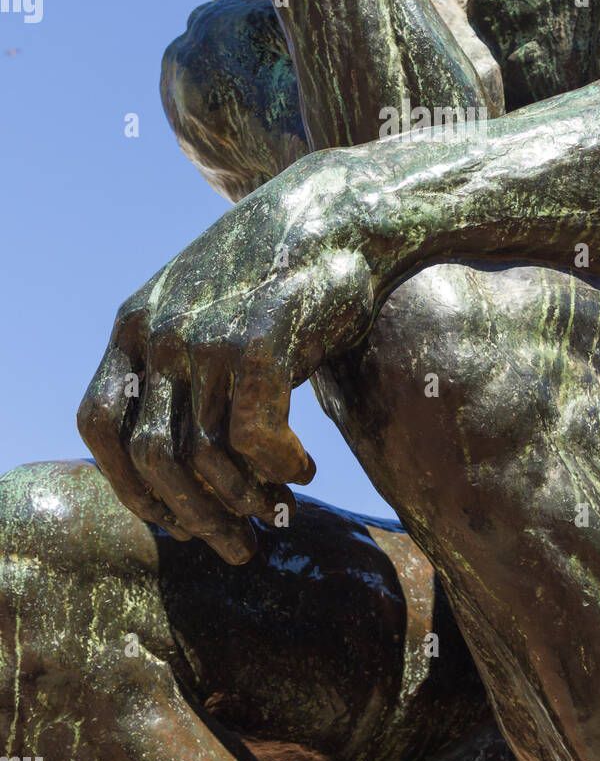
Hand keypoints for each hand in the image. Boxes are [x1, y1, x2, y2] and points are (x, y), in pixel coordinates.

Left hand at [78, 154, 375, 562]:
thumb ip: (182, 372)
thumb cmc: (279, 276)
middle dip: (194, 516)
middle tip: (235, 546)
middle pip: (152, 456)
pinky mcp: (261, 338)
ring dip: (245, 500)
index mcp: (135, 324)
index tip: (172, 518)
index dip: (130, 482)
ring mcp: (207, 334)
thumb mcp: (207, 314)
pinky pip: (256, 437)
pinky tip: (304, 471)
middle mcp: (160, 330)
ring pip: (207, 457)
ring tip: (278, 510)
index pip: (99, 423)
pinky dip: (279, 468)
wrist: (338, 213)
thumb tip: (182, 471)